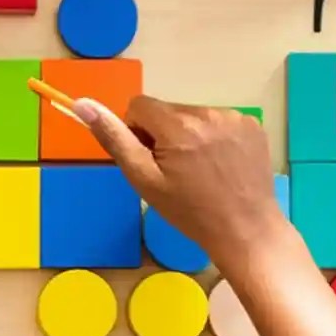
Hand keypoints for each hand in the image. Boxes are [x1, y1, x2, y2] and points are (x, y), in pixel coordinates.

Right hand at [73, 96, 282, 262]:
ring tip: (200, 170)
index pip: (139, 106)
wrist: (245, 231)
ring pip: (193, 115)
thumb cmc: (189, 212)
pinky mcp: (252, 125)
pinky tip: (221, 166)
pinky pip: (219, 121)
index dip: (137, 131)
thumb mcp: (144, 180)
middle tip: (175, 170)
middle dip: (164, 134)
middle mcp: (207, 112)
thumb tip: (83, 104)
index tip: (150, 159)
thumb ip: (114, 138)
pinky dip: (214, 138)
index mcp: (178, 125)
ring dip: (189, 135)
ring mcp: (234, 117)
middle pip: (168, 110)